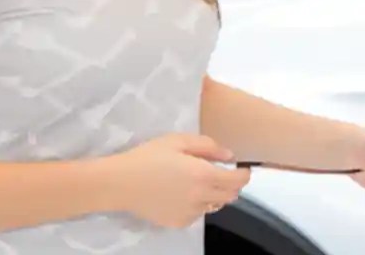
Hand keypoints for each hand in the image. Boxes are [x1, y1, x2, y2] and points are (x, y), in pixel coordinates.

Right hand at [104, 133, 250, 228]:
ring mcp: (189, 213)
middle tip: (223, 174)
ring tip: (198, 182)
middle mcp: (200, 197)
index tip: (242, 168)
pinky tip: (182, 194)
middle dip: (233, 185)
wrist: (119, 183)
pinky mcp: (178, 222)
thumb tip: (229, 155)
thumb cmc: (148, 157)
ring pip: (215, 205)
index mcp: (203, 175)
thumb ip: (208, 147)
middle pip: (231, 196)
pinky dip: (198, 205)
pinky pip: (197, 214)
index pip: (237, 181)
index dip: (245, 174)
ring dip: (215, 195)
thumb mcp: (179, 141)